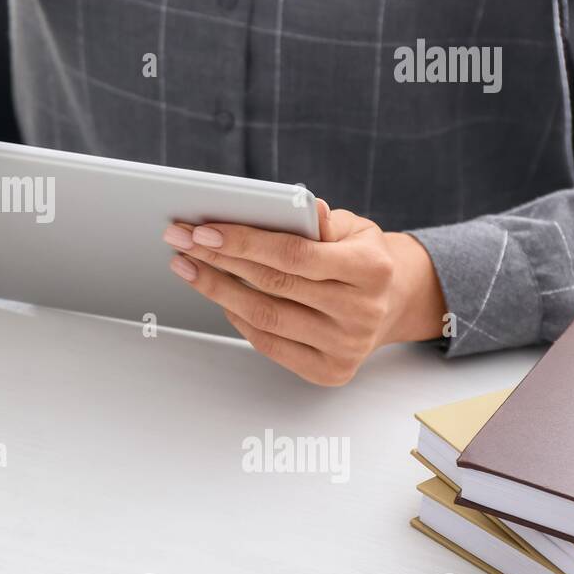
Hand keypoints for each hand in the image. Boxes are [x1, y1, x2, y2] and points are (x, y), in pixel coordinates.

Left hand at [163, 200, 446, 385]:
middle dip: (218, 260)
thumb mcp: (352, 228)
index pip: (294, 254)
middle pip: (273, 285)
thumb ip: (317, 219)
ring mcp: (346, 346)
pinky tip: (219, 296)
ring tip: (188, 267)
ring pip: (265, 317)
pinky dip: (238, 318)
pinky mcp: (329, 371)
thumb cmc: (360, 257)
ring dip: (217, 290)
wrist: (392, 303)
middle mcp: (361, 311)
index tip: (202, 230)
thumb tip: (286, 203)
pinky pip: (269, 343)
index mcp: (371, 268)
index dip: (243, 242)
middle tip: (181, 242)